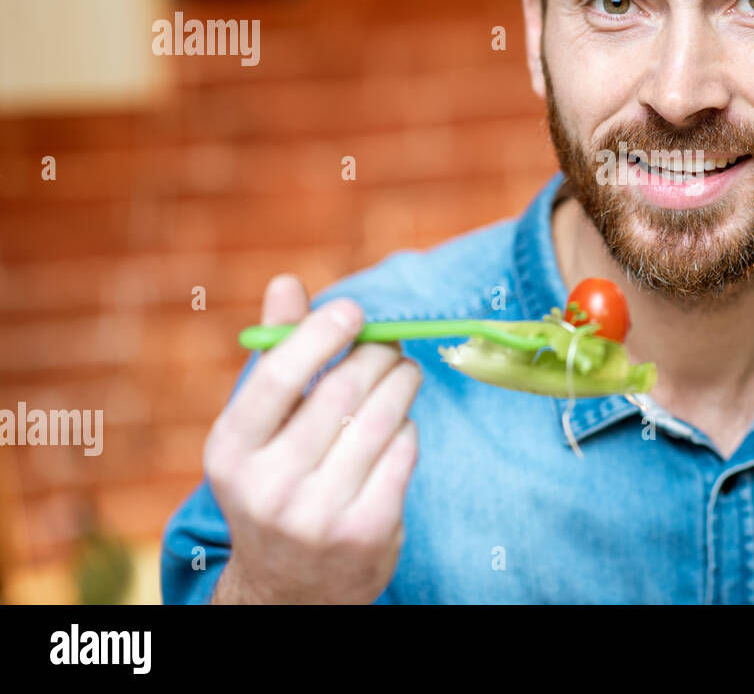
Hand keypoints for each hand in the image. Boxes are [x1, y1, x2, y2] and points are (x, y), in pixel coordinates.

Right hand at [205, 275, 420, 602]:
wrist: (290, 587)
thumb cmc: (276, 482)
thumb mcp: (258, 430)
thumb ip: (275, 356)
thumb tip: (288, 281)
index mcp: (230, 451)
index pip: (278, 377)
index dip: (321, 334)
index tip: (354, 311)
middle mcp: (268, 486)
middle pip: (340, 393)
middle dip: (376, 356)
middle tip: (390, 343)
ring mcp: (318, 514)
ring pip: (380, 420)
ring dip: (401, 384)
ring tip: (405, 372)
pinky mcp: (367, 531)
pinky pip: (403, 453)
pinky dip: (408, 429)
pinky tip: (400, 425)